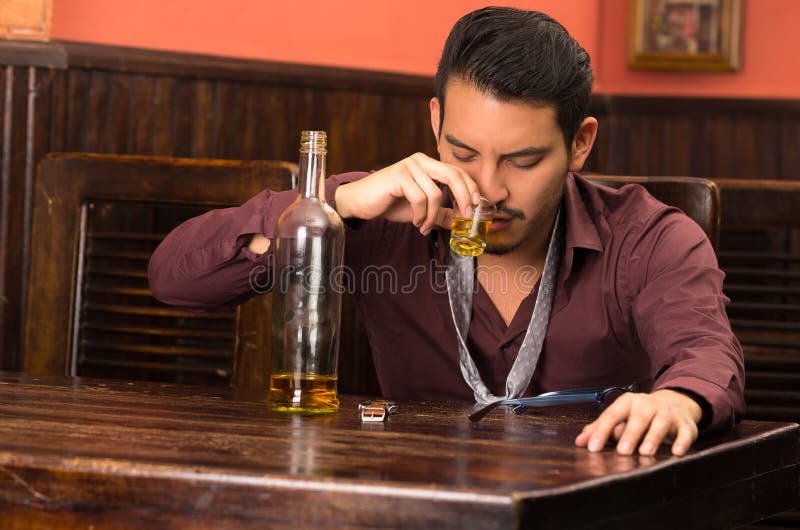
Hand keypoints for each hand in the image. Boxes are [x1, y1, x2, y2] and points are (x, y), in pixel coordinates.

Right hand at [334, 153, 479, 234]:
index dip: (470, 188)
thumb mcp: (421, 210)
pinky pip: (419, 198)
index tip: (476, 207)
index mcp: (428, 164)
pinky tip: (415, 222)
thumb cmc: (390, 203)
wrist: (361, 202)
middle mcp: (420, 161)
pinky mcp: (398, 176)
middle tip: (465, 217)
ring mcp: (408, 166)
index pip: (457, 172)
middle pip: (453, 175)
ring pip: (435, 194)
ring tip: (424, 227)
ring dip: (432, 216)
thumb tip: (460, 222)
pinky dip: (420, 215)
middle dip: (463, 198)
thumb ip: (440, 213)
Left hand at [574, 389, 702, 455]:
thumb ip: (599, 428)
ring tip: (645, 453)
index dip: (601, 431)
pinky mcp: (685, 425)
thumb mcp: (619, 416)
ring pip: (661, 424)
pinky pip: (685, 432)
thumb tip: (580, 442)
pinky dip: (682, 441)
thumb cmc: (639, 414)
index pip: (612, 415)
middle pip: (638, 418)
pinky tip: (676, 452)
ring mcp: (667, 413)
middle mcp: (647, 405)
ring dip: (653, 438)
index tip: (592, 448)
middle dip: (630, 434)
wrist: (673, 404)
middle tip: (622, 452)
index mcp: (627, 402)